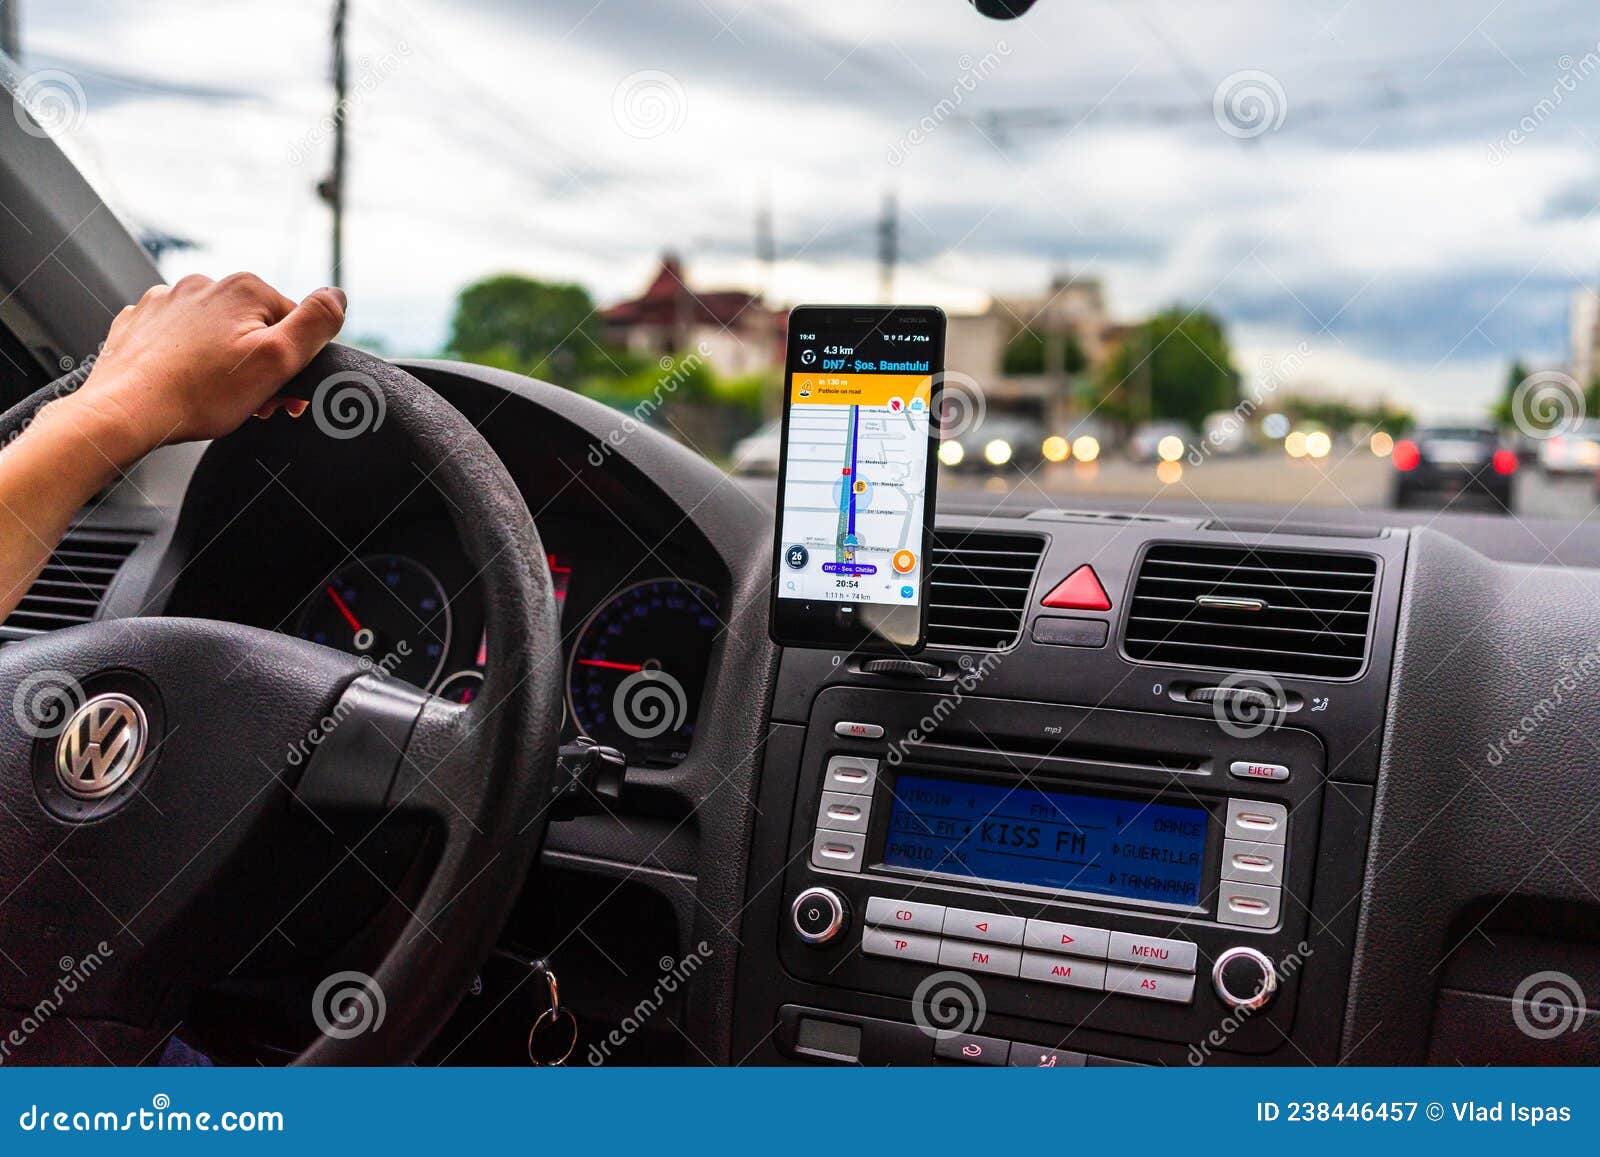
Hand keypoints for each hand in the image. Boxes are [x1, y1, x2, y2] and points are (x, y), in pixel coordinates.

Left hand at [57, 272, 345, 465]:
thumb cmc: (200, 393)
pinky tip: (185, 382)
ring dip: (226, 362)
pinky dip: (188, 359)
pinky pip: (180, 338)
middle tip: (252, 402)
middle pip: (255, 327)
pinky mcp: (142, 322)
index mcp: (244, 289)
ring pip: (217, 332)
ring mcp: (168, 301)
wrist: (125, 411)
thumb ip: (316, 323)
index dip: (294, 362)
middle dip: (259, 365)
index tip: (280, 392)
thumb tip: (337, 295)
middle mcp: (204, 284)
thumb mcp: (278, 361)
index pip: (294, 323)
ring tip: (216, 396)